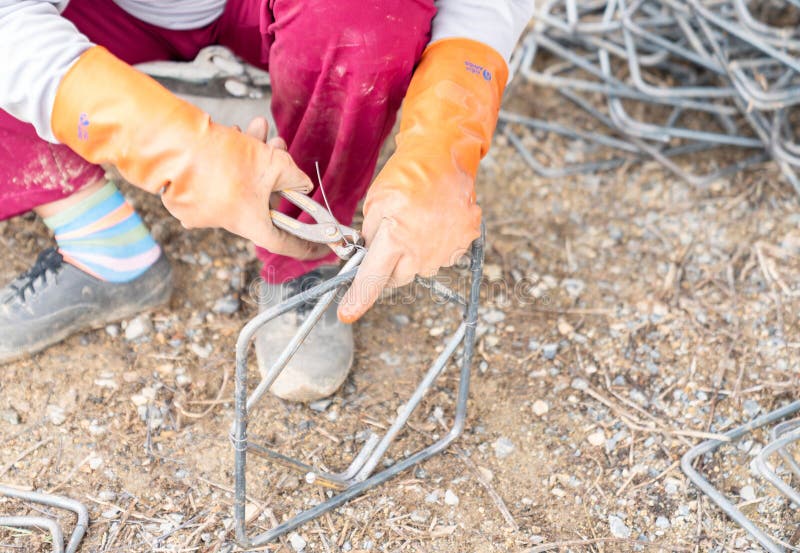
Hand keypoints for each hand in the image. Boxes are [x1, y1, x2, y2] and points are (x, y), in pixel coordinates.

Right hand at [51, 46, 324, 258]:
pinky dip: (231, 162)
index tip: (324, 248)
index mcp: (249, 224)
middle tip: (280, 145)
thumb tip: (302, 185)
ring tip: (258, 129)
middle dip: (276, 172)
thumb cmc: (220, 157)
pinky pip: (220, 182)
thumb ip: (294, 176)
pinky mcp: (187, 196)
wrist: (168, 144)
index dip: (308, 245)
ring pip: (242, 186)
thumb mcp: (271, 162)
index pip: (286, 244)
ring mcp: (204, 212)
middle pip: (264, 202)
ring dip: (254, 158)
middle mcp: (226, 223)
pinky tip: (234, 135)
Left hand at [336, 149, 480, 323]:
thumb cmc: (407, 176)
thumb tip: (365, 256)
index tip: (347, 314)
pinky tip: (433, 222)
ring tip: (415, 222)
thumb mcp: (375, 204)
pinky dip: (434, 245)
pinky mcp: (463, 244)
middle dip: (388, 264)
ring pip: (419, 268)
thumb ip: (368, 236)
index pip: (372, 279)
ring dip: (413, 253)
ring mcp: (446, 251)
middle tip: (389, 236)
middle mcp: (422, 252)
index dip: (358, 299)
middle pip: (396, 278)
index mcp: (395, 240)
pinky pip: (440, 256)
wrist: (445, 157)